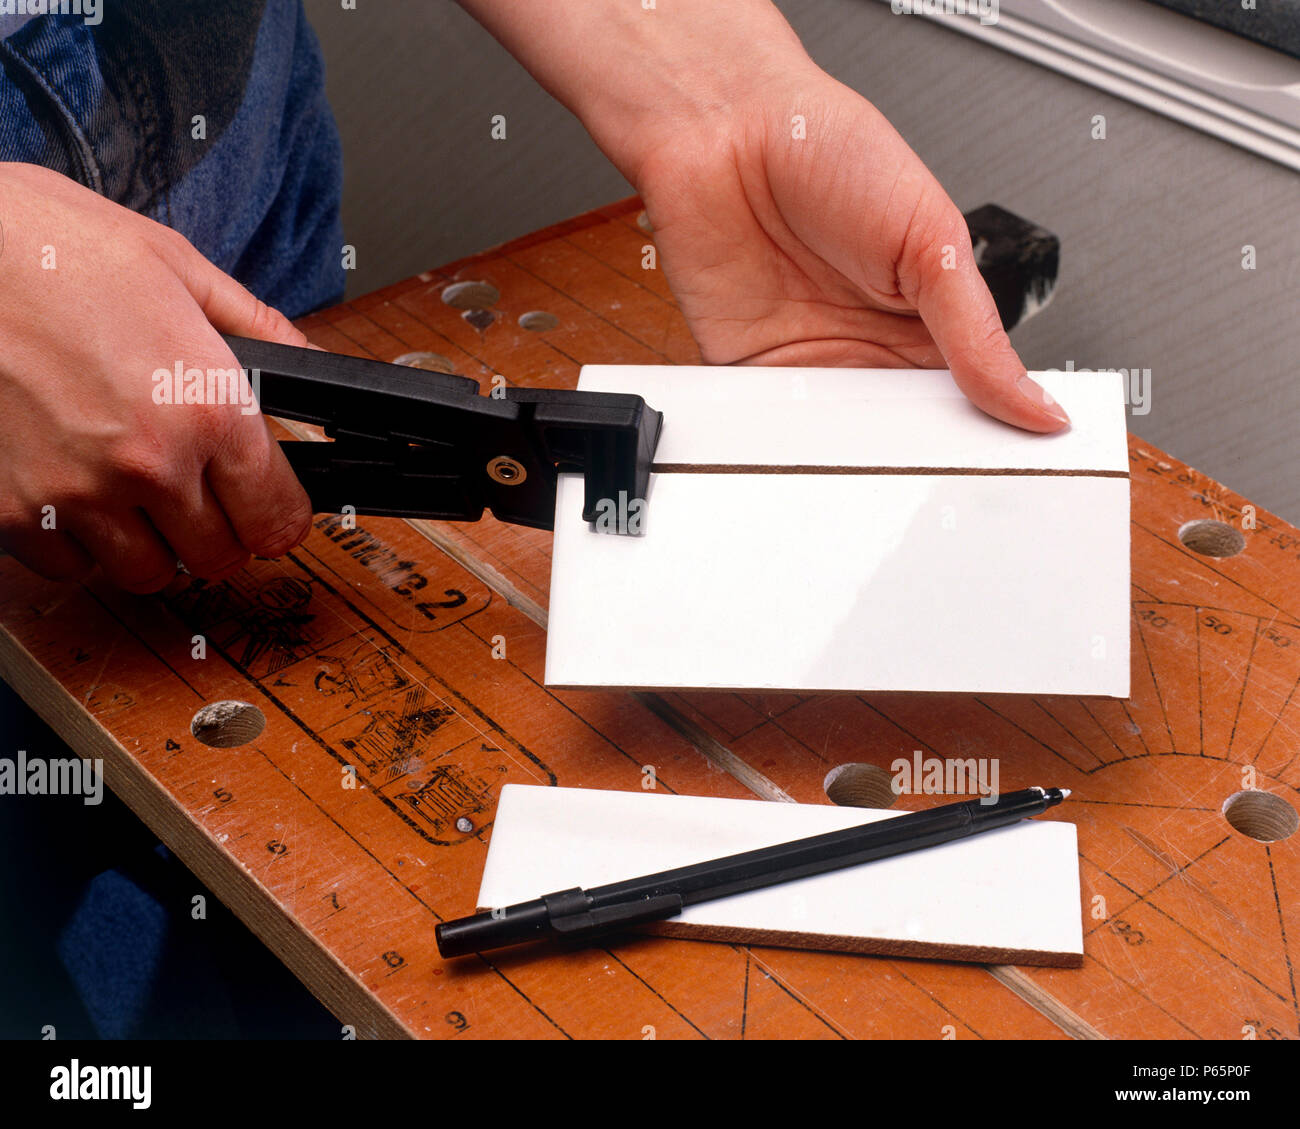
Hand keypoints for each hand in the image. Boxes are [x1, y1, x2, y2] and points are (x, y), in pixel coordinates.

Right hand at [0, 163, 313, 590]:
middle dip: (221, 532)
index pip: (277, 516)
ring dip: (153, 544)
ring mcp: (76, 494)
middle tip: (205, 497)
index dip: (282, 517)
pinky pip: (69, 566)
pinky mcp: (11, 511)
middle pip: (217, 557)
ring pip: (146, 571)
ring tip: (139, 494)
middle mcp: (147, 464)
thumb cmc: (45, 243)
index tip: (273, 511)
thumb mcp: (173, 265)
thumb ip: (254, 325)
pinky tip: (78, 492)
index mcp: (206, 408)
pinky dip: (80, 543)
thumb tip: (307, 360)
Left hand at [628, 68, 1069, 431]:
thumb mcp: (933, 237)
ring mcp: (807, 364)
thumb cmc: (827, 148)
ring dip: (845, 461)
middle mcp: (867, 347)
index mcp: (927, 317)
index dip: (978, 439)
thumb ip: (978, 333)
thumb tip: (1034, 403)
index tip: (995, 474)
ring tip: (866, 466)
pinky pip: (767, 428)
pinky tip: (797, 448)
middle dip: (910, 459)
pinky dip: (776, 444)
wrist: (727, 130)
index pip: (964, 402)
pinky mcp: (749, 373)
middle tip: (926, 480)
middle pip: (900, 435)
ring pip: (835, 445)